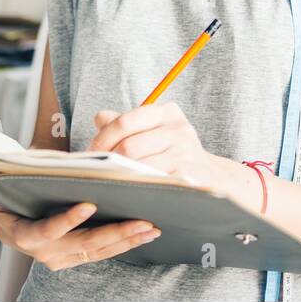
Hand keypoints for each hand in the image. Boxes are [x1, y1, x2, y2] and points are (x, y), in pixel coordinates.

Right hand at [0, 170, 160, 269]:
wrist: (14, 219)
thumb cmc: (8, 198)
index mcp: (22, 234)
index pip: (44, 232)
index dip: (65, 221)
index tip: (88, 204)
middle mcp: (45, 252)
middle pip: (81, 246)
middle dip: (113, 234)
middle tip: (139, 219)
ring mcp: (64, 257)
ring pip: (99, 251)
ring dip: (127, 239)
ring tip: (151, 225)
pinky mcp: (80, 256)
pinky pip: (105, 252)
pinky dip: (127, 242)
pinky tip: (147, 231)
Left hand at [86, 102, 218, 186]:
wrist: (210, 176)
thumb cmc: (173, 152)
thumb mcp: (153, 130)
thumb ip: (125, 122)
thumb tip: (99, 119)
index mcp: (166, 112)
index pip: (124, 121)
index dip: (102, 138)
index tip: (89, 152)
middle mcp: (178, 128)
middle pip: (128, 145)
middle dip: (106, 160)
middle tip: (95, 171)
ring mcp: (184, 152)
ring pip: (137, 165)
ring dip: (118, 176)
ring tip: (107, 180)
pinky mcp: (186, 175)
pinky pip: (150, 181)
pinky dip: (134, 186)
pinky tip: (126, 190)